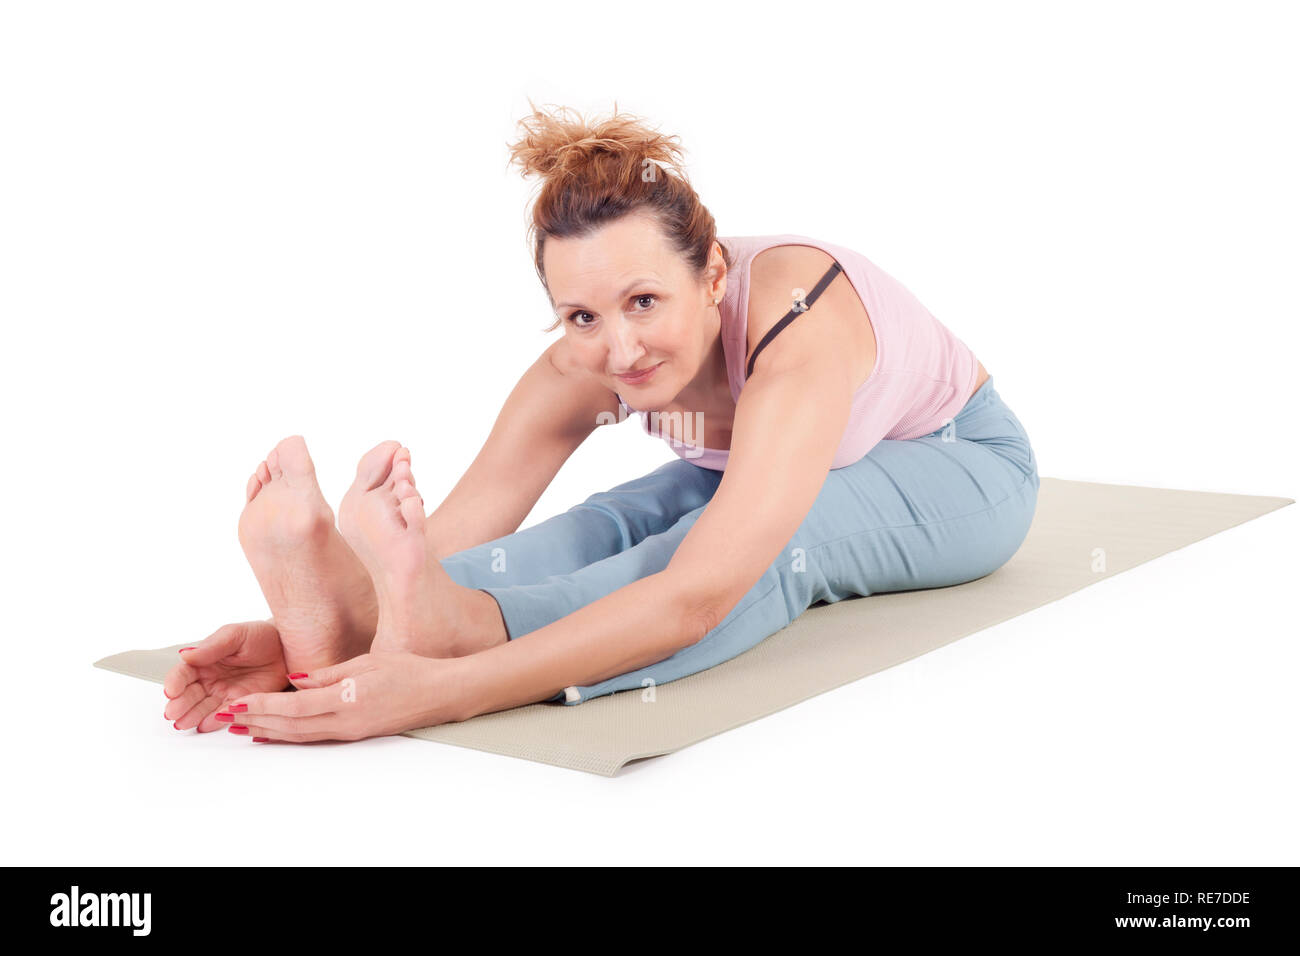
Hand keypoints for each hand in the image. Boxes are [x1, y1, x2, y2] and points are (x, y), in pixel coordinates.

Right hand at [163, 620, 289, 731]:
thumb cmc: (261, 636)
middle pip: (189, 693)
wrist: (289, 648)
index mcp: (204, 659)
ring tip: (183, 724)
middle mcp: (210, 678)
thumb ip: (212, 646)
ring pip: (202, 707)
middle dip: (179, 704)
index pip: (184, 673)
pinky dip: (214, 721)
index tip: (171, 691)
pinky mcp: (240, 703)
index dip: (175, 682)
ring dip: (191, 716)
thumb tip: (185, 654)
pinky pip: (224, 714)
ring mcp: (223, 692)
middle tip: (173, 713)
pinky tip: (204, 725)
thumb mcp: (236, 635)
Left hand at [221, 651, 469, 742]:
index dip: (263, 707)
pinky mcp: (356, 734)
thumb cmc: (409, 671)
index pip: (294, 707)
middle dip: (257, 722)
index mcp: (347, 699)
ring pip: (301, 736)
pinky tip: (277, 733)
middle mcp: (346, 722)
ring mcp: (351, 731)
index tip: (238, 704)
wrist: (441, 693)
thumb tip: (294, 681)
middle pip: (291, 727)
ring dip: (270, 733)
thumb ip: (328, 674)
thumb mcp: (366, 662)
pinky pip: (316, 737)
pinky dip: (291, 735)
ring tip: (243, 730)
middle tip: (227, 719)